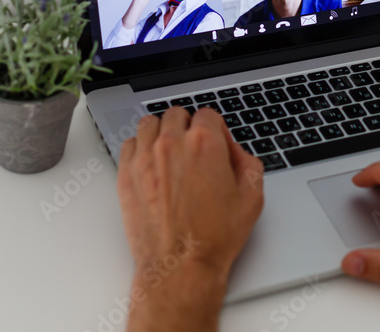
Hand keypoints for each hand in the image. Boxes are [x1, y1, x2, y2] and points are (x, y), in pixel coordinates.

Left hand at [117, 107, 263, 330]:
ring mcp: (145, 158)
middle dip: (188, 126)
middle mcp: (172, 144)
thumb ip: (246, 159)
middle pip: (177, 114)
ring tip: (170, 151)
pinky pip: (129, 144)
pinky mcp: (126, 174)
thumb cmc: (214, 236)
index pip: (207, 113)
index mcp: (205, 143)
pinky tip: (152, 163)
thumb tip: (232, 149)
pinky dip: (140, 148)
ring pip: (150, 123)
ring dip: (161, 132)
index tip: (215, 142)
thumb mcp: (252, 194)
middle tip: (194, 148)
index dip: (215, 128)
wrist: (181, 266)